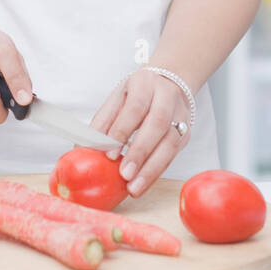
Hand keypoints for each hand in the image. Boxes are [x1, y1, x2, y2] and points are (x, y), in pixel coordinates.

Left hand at [90, 68, 190, 196]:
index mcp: (145, 84)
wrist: (171, 81)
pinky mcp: (186, 133)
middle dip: (140, 152)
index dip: (122, 130)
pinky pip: (173, 155)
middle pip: (157, 125)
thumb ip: (103, 121)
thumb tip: (85, 147)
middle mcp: (167, 98)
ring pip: (170, 143)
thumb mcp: (117, 97)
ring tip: (134, 188)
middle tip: (124, 174)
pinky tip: (144, 183)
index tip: (110, 153)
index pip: (135, 107)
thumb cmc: (139, 92)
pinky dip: (157, 171)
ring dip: (151, 169)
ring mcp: (180, 116)